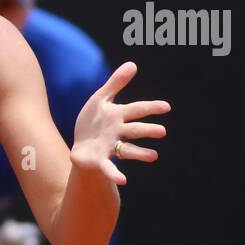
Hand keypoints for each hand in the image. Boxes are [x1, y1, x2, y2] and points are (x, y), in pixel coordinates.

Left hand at [71, 62, 169, 185]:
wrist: (79, 144)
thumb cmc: (93, 122)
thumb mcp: (100, 99)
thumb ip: (116, 83)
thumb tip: (132, 64)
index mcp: (118, 116)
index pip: (136, 110)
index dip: (150, 108)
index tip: (166, 107)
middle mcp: (117, 133)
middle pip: (134, 130)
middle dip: (147, 130)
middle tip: (162, 131)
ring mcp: (110, 147)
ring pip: (127, 150)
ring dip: (140, 153)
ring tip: (154, 156)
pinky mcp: (99, 160)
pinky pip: (108, 167)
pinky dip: (115, 173)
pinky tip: (123, 180)